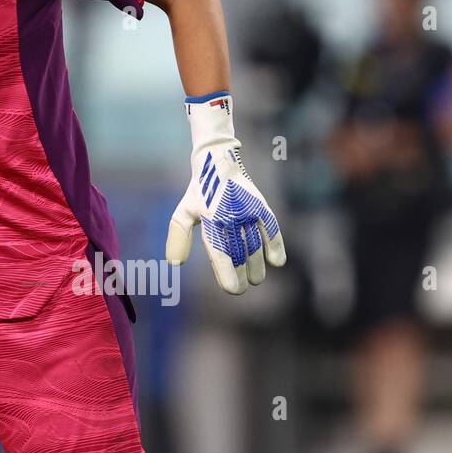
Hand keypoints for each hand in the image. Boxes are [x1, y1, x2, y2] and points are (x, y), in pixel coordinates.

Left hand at [165, 92, 285, 293]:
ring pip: (255, 244)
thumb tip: (174, 264)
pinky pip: (270, 228)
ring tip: (256, 279)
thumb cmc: (199, 193)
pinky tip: (276, 262)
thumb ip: (178, 237)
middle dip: (242, 274)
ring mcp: (246, 210)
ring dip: (257, 265)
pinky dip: (276, 245)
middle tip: (242, 288)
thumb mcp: (183, 212)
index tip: (232, 290)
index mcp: (209, 219)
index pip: (219, 252)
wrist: (217, 163)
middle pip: (239, 252)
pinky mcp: (260, 205)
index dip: (226, 273)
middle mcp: (229, 215)